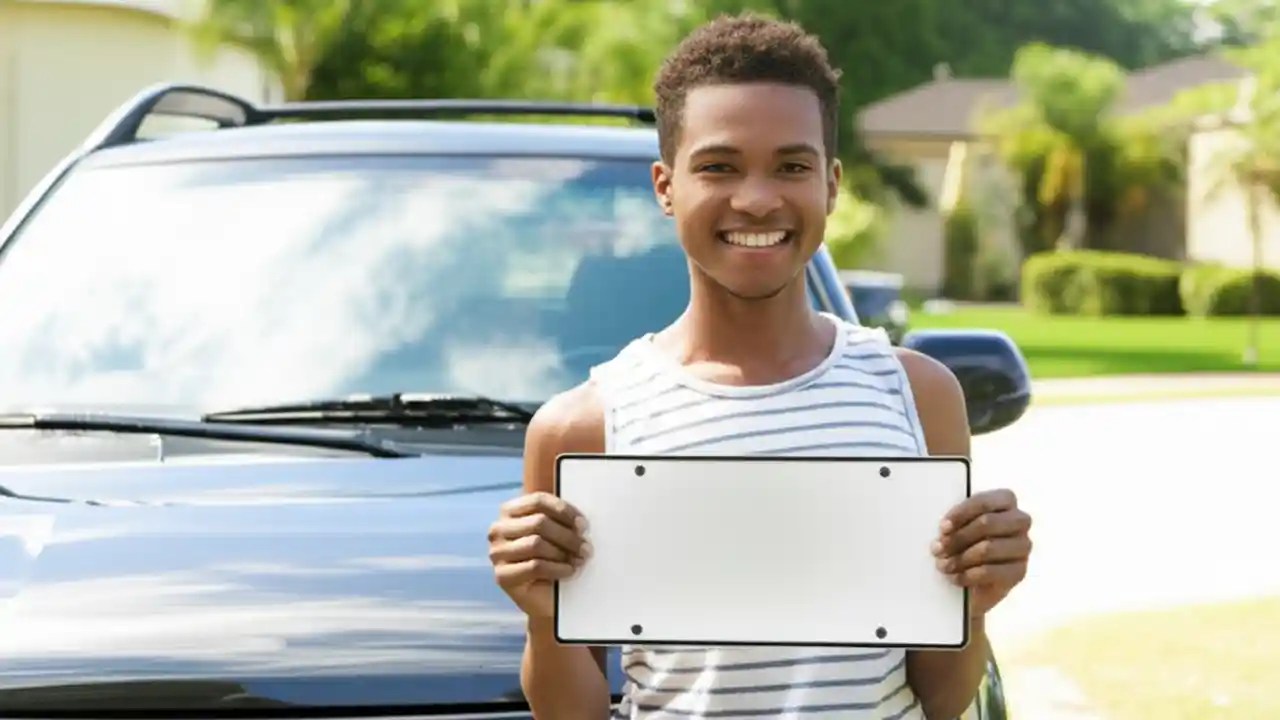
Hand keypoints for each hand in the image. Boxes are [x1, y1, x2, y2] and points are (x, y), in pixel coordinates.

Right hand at [488, 491, 591, 618]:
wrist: (546, 597)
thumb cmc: (554, 559)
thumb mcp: (557, 533)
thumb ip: (562, 520)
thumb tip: (579, 522)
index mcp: (510, 511)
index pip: (538, 501)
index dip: (564, 510)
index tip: (583, 524)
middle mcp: (498, 529)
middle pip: (538, 522)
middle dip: (568, 535)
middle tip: (586, 547)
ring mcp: (497, 553)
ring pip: (536, 544)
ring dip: (564, 552)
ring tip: (580, 560)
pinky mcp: (502, 576)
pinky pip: (535, 566)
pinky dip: (557, 568)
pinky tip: (569, 571)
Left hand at [931, 489, 1031, 617]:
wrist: (977, 580)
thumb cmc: (966, 544)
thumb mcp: (959, 527)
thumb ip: (954, 523)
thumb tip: (944, 533)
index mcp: (1005, 501)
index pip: (984, 502)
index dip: (960, 514)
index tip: (943, 527)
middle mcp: (1019, 521)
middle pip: (987, 523)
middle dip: (959, 537)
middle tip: (939, 548)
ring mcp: (1023, 546)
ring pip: (987, 548)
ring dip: (960, 558)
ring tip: (943, 565)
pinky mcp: (1019, 571)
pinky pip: (989, 571)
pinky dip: (967, 575)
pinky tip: (955, 577)